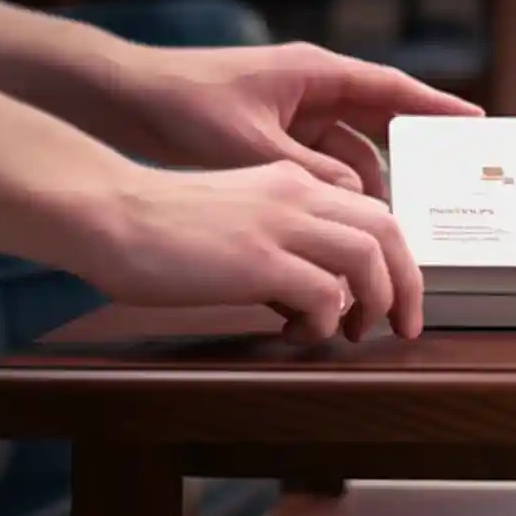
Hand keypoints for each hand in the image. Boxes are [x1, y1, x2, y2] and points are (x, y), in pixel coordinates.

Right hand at [81, 160, 421, 342]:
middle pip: (388, 231)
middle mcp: (296, 195)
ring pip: (369, 257)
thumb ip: (282, 247)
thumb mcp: (238, 221)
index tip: (392, 295)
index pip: (373, 213)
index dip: (395, 259)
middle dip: (408, 285)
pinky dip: (323, 323)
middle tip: (404, 326)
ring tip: (351, 332)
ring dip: (375, 304)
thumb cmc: (160, 227)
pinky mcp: (258, 260)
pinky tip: (294, 333)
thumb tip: (314, 298)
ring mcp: (279, 224)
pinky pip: (325, 294)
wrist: (107, 212)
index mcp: (292, 182)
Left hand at [118, 42, 482, 197]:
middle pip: (378, 126)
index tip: (474, 122)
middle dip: (406, 160)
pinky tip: (340, 227)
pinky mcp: (276, 140)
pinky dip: (334, 195)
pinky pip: (323, 168)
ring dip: (364, 191)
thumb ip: (312, 173)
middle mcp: (312, 91)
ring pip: (350, 156)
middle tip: (438, 191)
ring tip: (383, 231)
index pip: (391, 90)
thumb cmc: (185, 105)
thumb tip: (359, 202)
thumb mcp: (254, 144)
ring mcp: (295, 116)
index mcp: (314, 75)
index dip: (435, 108)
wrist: (125, 101)